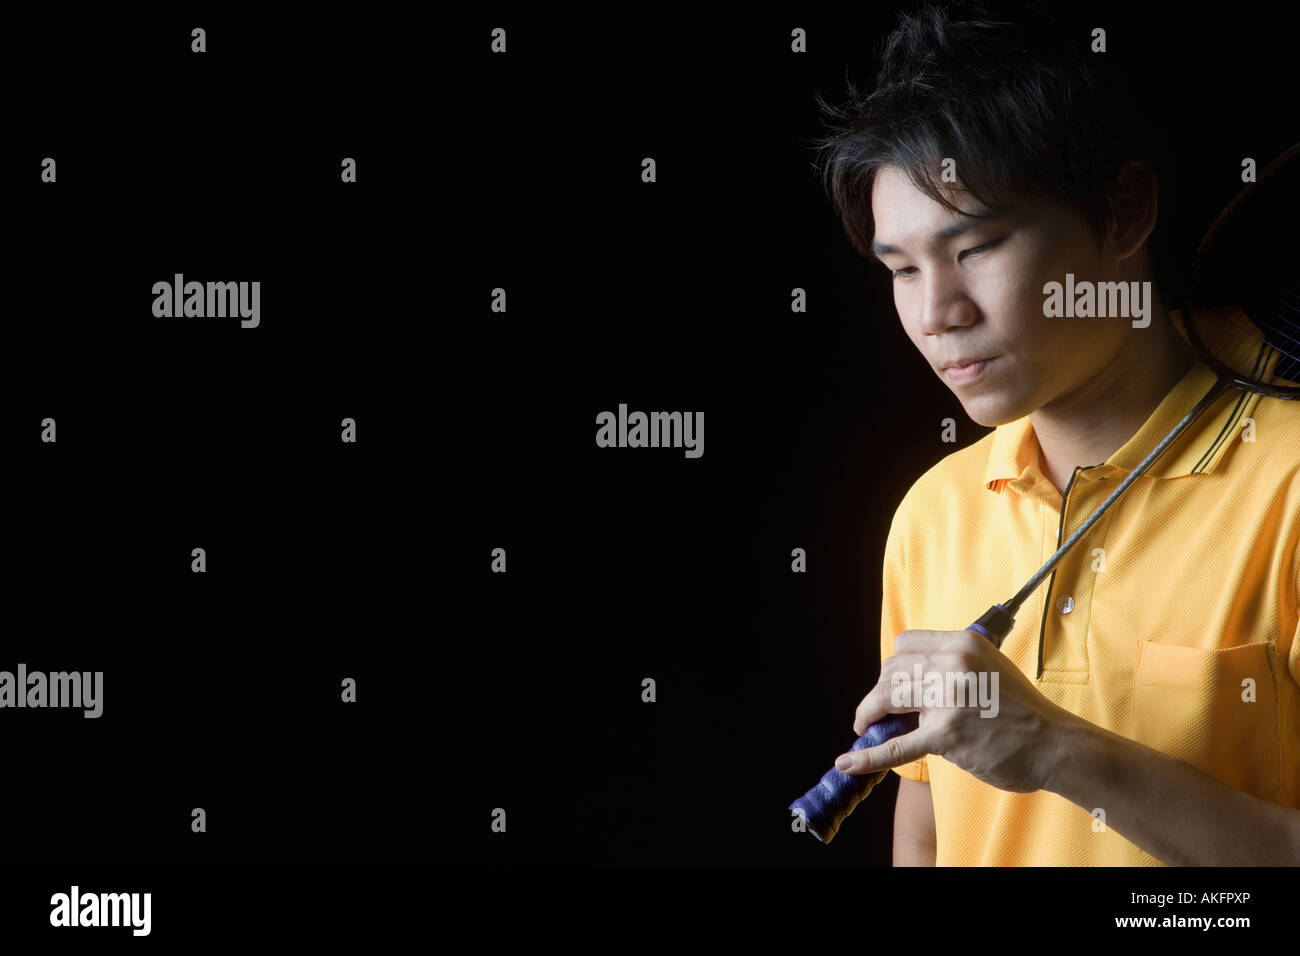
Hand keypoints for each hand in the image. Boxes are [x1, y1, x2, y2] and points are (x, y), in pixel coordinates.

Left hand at [833, 629, 1078, 792]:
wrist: (1054, 744)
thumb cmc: (1023, 711)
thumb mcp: (989, 667)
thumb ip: (953, 665)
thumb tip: (913, 677)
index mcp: (963, 643)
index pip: (906, 644)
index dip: (893, 666)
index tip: (892, 683)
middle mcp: (953, 664)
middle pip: (891, 670)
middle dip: (879, 692)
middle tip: (879, 711)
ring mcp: (948, 699)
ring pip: (886, 698)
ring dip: (868, 715)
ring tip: (865, 727)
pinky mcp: (947, 734)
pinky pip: (896, 746)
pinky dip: (867, 756)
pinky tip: (847, 762)